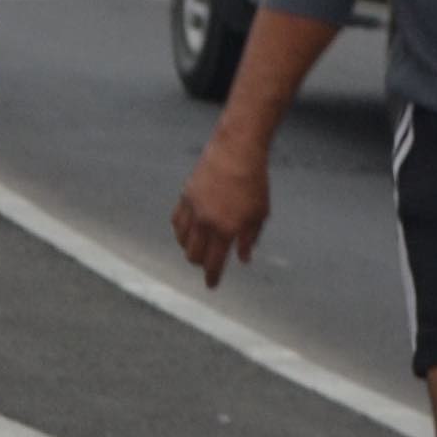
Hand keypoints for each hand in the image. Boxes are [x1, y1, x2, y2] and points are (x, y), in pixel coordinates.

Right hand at [170, 137, 269, 286]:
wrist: (236, 150)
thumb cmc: (254, 181)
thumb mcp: (260, 213)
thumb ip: (250, 238)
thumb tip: (243, 258)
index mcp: (226, 229)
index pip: (214, 262)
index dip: (212, 277)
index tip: (212, 285)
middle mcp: (206, 222)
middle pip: (194, 255)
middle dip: (200, 264)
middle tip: (207, 264)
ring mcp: (193, 209)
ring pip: (182, 240)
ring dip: (189, 248)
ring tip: (198, 248)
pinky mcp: (185, 196)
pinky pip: (176, 221)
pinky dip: (181, 231)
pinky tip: (187, 231)